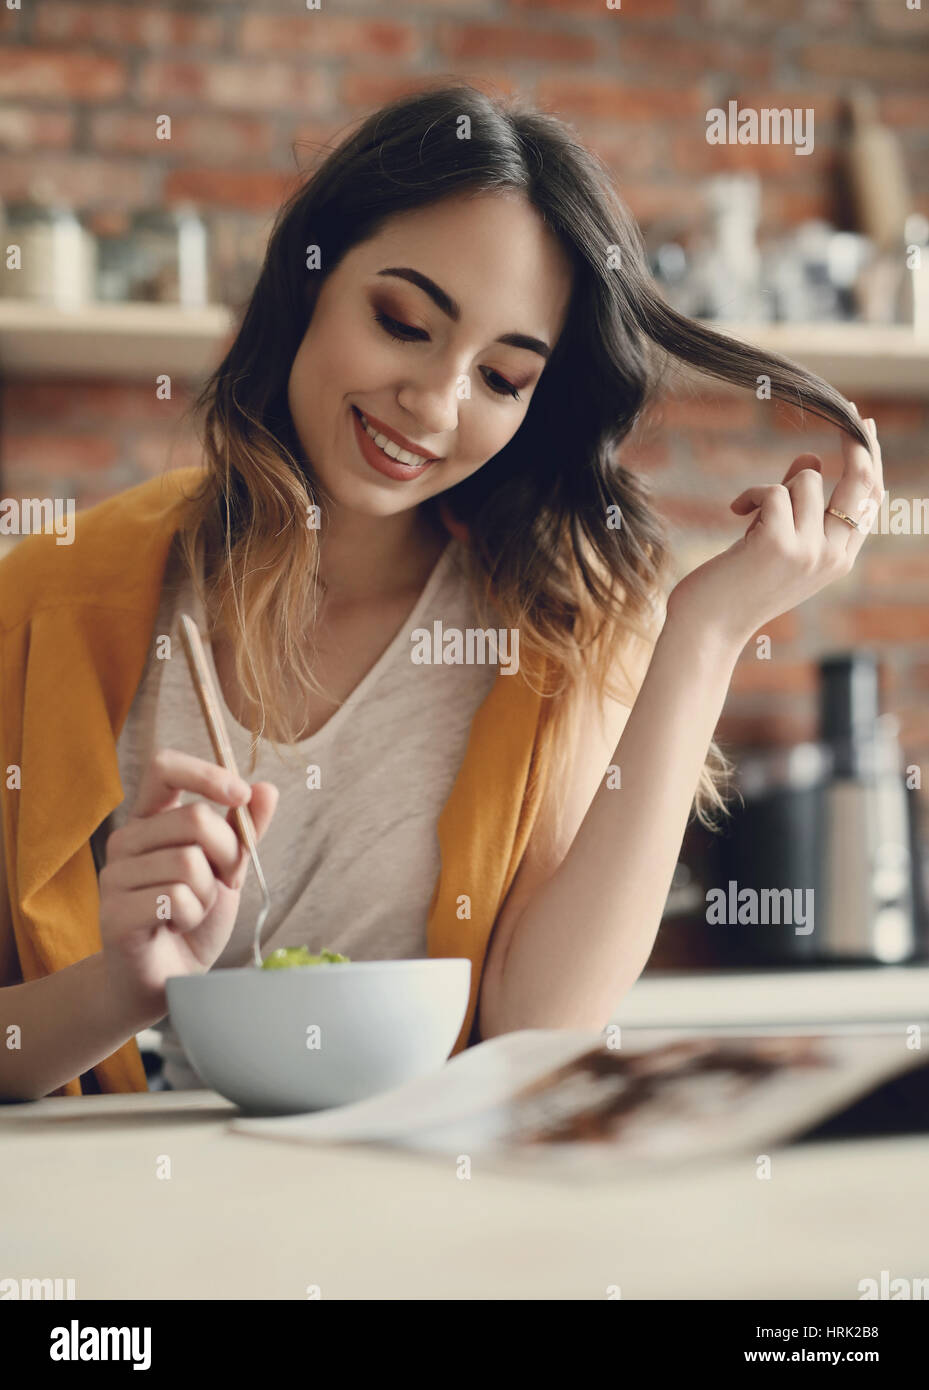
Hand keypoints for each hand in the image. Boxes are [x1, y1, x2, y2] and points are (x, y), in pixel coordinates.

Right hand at [99, 748, 279, 1017]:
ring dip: (207, 894)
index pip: (165, 767)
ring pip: (189, 863)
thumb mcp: (229, 869)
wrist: (167, 978)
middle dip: (228, 854)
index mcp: (151, 819)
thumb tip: (267, 789)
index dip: (206, 774)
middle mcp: (126, 840)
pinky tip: (176, 926)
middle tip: (220, 883)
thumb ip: (244, 831)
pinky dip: (193, 916)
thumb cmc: (195, 918)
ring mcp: (114, 875)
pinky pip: (176, 898)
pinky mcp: (114, 911)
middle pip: (195, 819)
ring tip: (191, 910)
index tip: (241, 794)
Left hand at [665, 410, 882, 650]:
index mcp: (840, 558)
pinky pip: (773, 490)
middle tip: (844, 406)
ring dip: (772, 487)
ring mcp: (809, 551)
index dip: (870, 458)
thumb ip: (798, 504)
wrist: (709, 628)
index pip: (869, 499)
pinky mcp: (779, 543)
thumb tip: (812, 460)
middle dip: (855, 440)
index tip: (861, 426)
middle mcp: (833, 556)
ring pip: (807, 479)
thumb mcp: (777, 542)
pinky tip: (735, 514)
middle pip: (861, 481)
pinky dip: (750, 495)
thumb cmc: (738, 585)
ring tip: (748, 517)